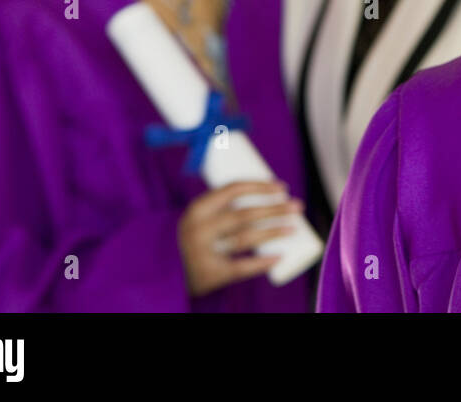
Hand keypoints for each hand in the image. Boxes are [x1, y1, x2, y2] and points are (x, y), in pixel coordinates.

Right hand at [177, 180, 304, 297]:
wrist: (163, 270)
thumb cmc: (191, 238)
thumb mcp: (200, 217)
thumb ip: (223, 206)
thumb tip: (267, 194)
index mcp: (198, 208)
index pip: (234, 189)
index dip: (261, 186)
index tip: (282, 187)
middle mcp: (200, 228)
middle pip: (245, 214)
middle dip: (275, 209)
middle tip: (297, 206)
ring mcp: (204, 252)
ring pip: (246, 238)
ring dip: (273, 231)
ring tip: (293, 227)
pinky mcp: (210, 274)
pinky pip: (241, 267)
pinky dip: (261, 263)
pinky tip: (279, 256)